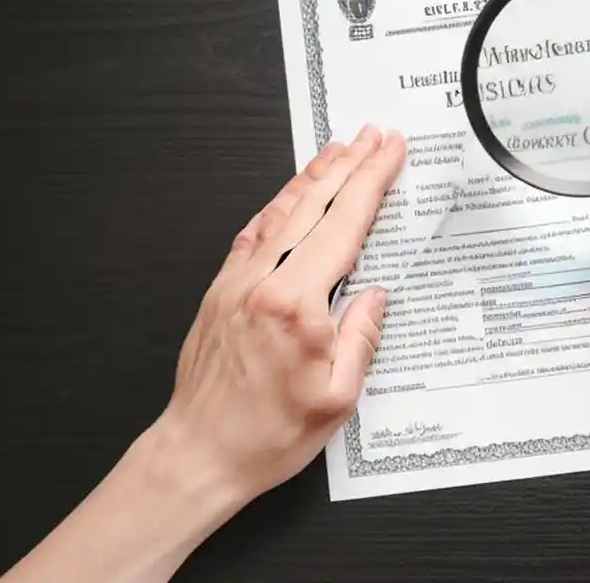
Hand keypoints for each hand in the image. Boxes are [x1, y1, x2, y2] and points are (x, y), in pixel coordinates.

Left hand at [159, 124, 404, 501]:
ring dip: (311, 177)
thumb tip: (374, 295)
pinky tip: (287, 197)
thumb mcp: (338, 398)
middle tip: (372, 136)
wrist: (200, 453)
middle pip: (312, 207)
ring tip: (337, 151)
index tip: (389, 152)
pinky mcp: (219, 294)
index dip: (370, 183)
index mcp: (296, 306)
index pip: (344, 227)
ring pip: (278, 213)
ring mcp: (235, 285)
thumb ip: (361, 338)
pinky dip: (274, 208)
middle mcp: (261, 284)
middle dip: (347, 165)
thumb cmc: (266, 435)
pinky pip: (250, 237)